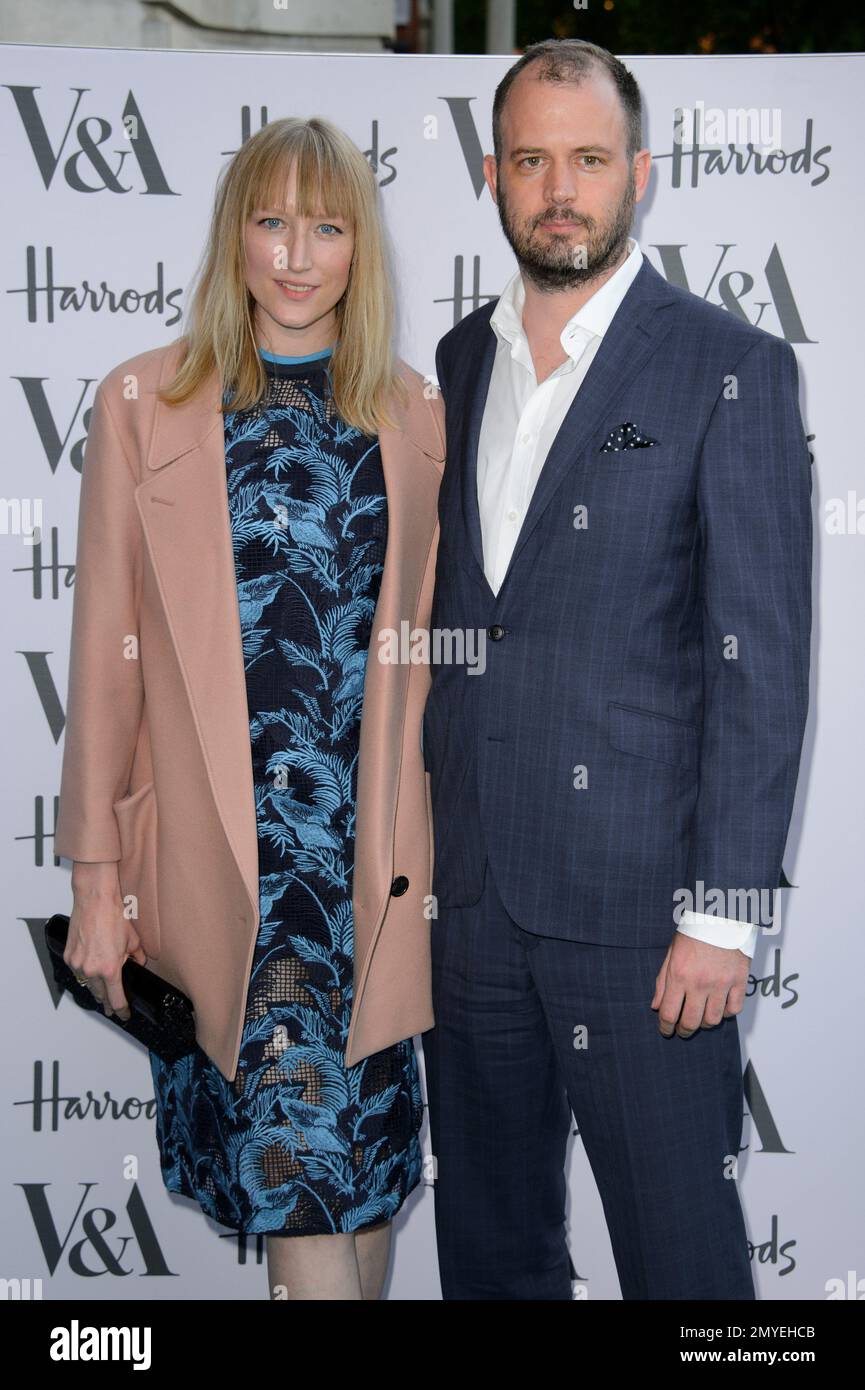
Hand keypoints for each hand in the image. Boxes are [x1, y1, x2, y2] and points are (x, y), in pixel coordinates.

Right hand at [65, 861, 147, 1019]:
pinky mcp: (69, 956)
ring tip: (102, 991)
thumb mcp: (133, 940)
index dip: (121, 1010)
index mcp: (110, 969)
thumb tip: (138, 963)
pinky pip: (77, 970)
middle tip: (112, 1006)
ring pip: (87, 984)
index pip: (116, 999)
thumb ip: (136, 956)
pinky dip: (84, 973)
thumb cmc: (113, 916)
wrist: (95, 900)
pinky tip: (90, 970)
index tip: (123, 1015)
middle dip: (107, 1001)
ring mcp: (77, 963)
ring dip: (95, 988)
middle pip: (99, 995)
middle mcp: (91, 970)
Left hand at [651, 932, 748, 1037]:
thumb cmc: (693, 933)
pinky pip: (733, 1010)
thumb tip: (656, 1006)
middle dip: (684, 1031)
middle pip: (691, 1022)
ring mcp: (721, 984)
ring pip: (713, 1020)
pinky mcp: (739, 981)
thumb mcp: (671, 954)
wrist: (720, 917)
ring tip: (701, 1018)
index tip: (666, 1031)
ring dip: (704, 1024)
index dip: (665, 1027)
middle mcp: (699, 983)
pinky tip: (719, 1007)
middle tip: (682, 1030)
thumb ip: (662, 982)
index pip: (669, 1013)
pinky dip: (726, 1013)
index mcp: (678, 975)